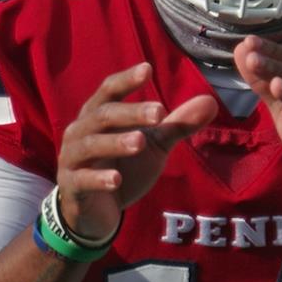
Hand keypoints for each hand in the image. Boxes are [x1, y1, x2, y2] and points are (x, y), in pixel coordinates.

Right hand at [56, 63, 218, 241]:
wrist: (96, 211)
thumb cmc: (124, 168)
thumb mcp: (153, 146)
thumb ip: (176, 125)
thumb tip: (210, 102)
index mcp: (99, 115)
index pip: (110, 91)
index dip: (127, 80)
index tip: (147, 69)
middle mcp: (81, 132)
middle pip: (103, 115)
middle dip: (131, 113)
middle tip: (159, 112)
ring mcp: (72, 159)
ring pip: (91, 145)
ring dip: (115, 143)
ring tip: (140, 142)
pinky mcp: (72, 187)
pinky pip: (82, 180)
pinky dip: (98, 179)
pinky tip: (116, 180)